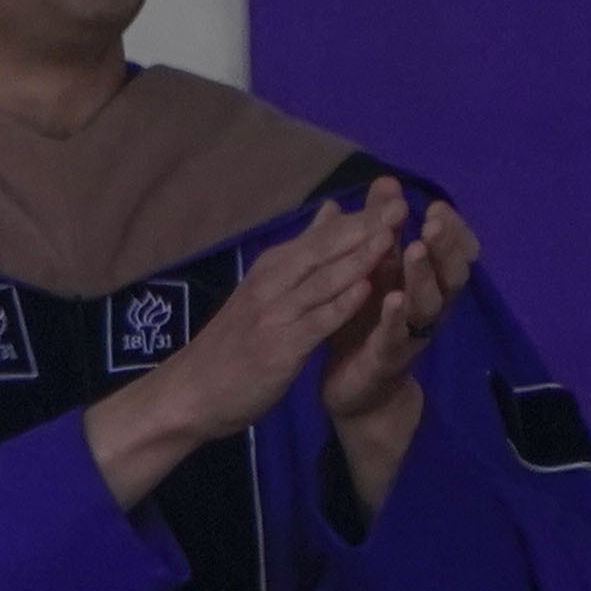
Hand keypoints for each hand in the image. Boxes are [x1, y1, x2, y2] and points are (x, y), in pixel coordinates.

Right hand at [78, 189, 401, 511]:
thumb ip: (302, 254)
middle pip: (324, 250)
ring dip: (358, 259)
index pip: (323, 236)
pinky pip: (316, 322)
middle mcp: (271, 284)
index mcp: (271, 269)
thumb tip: (331, 210)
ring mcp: (274, 315)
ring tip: (391, 237)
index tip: (396, 196)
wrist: (189, 394)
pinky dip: (341, 305)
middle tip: (401, 205)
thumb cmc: (231, 345)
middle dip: (366, 228)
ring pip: (323, 281)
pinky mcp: (279, 348)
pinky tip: (367, 291)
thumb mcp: (265, 290)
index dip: (361, 217)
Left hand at [316, 191, 480, 517]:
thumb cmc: (363, 321)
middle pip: (451, 273)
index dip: (452, 230)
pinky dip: (398, 317)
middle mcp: (428, 305)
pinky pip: (399, 337)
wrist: (352, 387)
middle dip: (445, 245)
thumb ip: (378, 229)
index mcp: (423, 281)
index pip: (452, 251)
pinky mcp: (390, 358)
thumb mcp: (369, 269)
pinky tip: (393, 299)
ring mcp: (413, 333)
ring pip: (430, 303)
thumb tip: (386, 182)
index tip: (439, 205)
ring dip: (423, 275)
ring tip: (414, 250)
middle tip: (435, 221)